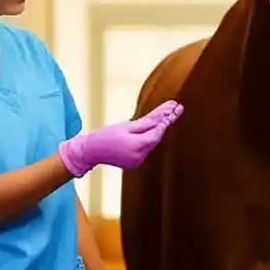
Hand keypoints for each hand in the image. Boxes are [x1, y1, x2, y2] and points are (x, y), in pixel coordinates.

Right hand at [59, 100, 183, 177]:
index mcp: (137, 147)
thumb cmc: (105, 136)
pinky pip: (145, 147)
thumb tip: (161, 119)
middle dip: (166, 123)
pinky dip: (150, 137)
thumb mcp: (126, 126)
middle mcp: (140, 156)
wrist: (91, 151)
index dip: (166, 121)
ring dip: (159, 129)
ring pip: (151, 142)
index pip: (157, 134)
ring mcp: (137, 160)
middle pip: (156, 138)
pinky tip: (156, 126)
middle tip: (178, 108)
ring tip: (171, 114)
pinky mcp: (134, 161)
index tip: (174, 108)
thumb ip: (146, 124)